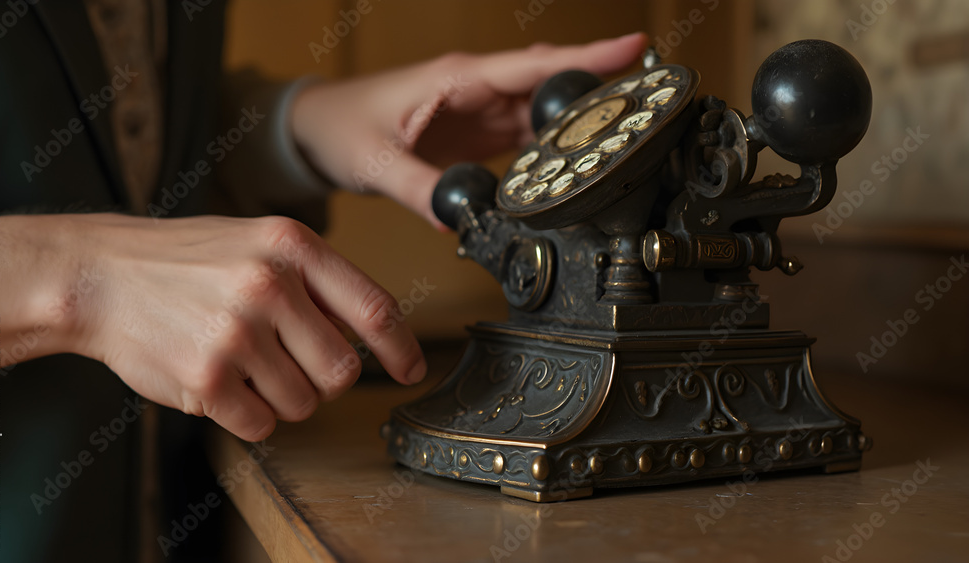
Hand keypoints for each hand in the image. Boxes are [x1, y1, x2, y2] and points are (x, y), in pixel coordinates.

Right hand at [63, 214, 424, 440]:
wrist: (100, 275)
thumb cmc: (185, 261)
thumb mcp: (259, 242)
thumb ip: (316, 281)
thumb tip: (369, 331)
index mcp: (291, 247)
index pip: (374, 307)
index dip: (401, 348)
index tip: (412, 369)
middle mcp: (269, 286)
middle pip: (343, 371)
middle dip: (324, 380)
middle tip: (290, 365)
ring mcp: (236, 332)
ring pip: (302, 404)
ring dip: (280, 398)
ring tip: (243, 365)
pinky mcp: (205, 377)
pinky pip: (260, 425)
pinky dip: (246, 416)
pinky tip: (221, 383)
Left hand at [291, 33, 647, 227]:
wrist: (320, 130)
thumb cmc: (342, 127)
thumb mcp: (376, 160)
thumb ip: (418, 188)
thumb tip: (459, 215)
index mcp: (459, 79)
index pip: (534, 65)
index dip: (586, 58)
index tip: (636, 49)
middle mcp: (477, 90)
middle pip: (552, 86)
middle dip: (600, 92)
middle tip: (650, 106)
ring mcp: (480, 111)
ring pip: (544, 113)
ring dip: (581, 124)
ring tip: (627, 138)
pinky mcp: (477, 135)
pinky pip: (527, 137)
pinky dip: (553, 149)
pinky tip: (574, 165)